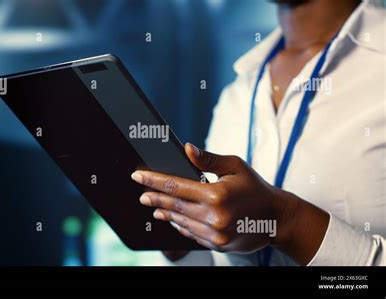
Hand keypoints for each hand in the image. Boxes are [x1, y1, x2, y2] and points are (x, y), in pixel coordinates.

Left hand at [131, 143, 328, 263]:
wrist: (276, 218)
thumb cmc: (256, 189)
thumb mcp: (235, 167)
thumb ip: (208, 160)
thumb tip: (187, 149)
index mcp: (216, 195)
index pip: (175, 186)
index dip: (154, 180)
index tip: (138, 176)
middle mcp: (214, 217)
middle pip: (174, 205)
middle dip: (154, 198)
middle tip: (141, 194)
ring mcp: (215, 234)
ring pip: (181, 221)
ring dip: (165, 213)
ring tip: (154, 206)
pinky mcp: (217, 245)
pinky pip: (191, 234)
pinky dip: (180, 225)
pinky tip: (173, 218)